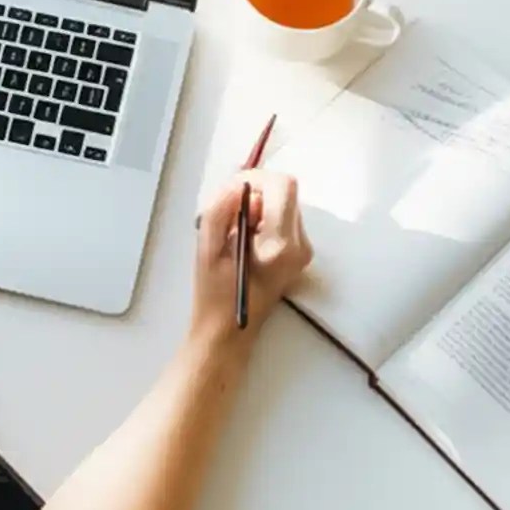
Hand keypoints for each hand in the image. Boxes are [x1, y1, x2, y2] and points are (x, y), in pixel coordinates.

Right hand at [191, 171, 312, 347]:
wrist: (228, 332)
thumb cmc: (214, 295)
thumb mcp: (207, 249)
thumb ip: (220, 210)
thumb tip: (236, 185)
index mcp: (280, 244)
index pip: (282, 186)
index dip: (256, 178)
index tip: (232, 190)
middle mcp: (300, 245)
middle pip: (285, 192)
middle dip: (254, 193)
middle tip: (227, 214)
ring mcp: (303, 250)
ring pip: (284, 203)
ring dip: (257, 206)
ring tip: (234, 231)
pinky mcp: (299, 253)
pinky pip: (283, 218)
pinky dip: (263, 218)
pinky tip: (245, 240)